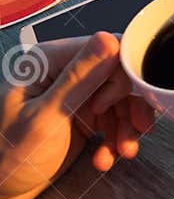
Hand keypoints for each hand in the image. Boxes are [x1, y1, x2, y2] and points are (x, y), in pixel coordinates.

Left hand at [0, 33, 154, 198]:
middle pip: (119, 75)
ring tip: (123, 152)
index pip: (107, 48)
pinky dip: (116, 139)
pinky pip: (114, 119)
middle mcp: (64, 72)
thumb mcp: (46, 117)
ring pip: (121, 99)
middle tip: (136, 130)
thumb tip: (109, 40)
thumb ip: (79, 78)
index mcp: (49, 61)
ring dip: (127, 127)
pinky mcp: (82, 115)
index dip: (122, 75)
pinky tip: (106, 158)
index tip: (118, 103)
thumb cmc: (6, 155)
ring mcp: (75, 94)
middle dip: (130, 106)